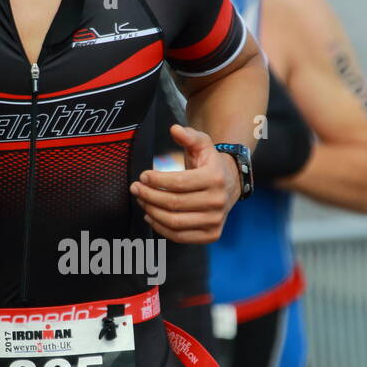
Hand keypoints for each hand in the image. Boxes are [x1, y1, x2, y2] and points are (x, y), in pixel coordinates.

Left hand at [130, 124, 239, 243]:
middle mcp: (217, 202)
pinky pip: (180, 237)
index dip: (157, 180)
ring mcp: (215, 221)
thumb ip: (188, 135)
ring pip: (175, 222)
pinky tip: (151, 216)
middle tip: (136, 189)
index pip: (179, 183)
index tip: (143, 176)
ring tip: (142, 201)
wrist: (230, 183)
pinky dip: (161, 228)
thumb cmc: (210, 163)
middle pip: (174, 204)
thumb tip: (174, 129)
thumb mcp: (202, 144)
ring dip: (152, 212)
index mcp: (214, 178)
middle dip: (149, 196)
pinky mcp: (211, 235)